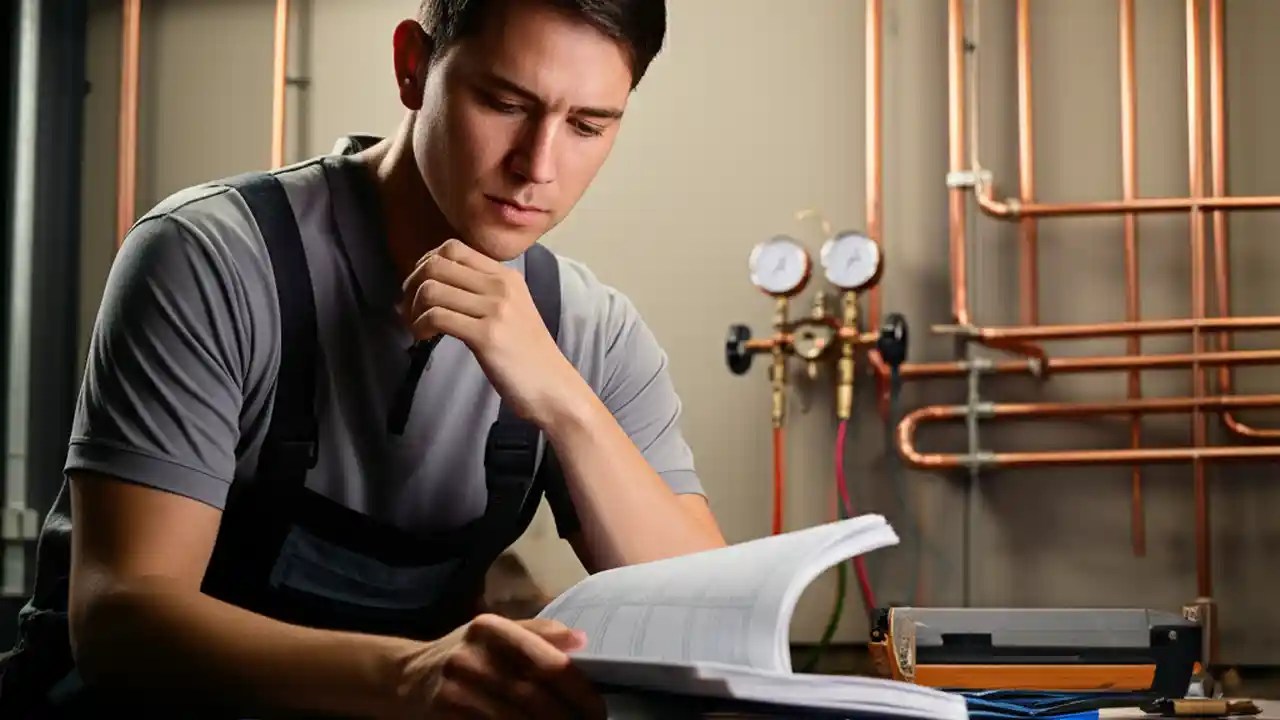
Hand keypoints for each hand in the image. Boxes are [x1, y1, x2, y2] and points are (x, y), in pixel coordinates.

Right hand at [399, 613, 606, 719]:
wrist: (405, 678)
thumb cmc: (462, 653)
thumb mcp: (494, 632)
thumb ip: (537, 633)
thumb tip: (581, 640)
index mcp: (492, 629)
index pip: (549, 663)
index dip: (579, 692)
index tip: (598, 711)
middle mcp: (473, 656)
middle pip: (535, 698)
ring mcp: (457, 690)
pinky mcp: (447, 715)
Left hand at [401, 239, 583, 424]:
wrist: (554, 387)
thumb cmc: (526, 355)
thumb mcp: (510, 312)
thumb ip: (480, 294)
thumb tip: (429, 286)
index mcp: (506, 276)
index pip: (453, 247)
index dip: (425, 263)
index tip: (419, 288)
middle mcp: (501, 286)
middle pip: (436, 263)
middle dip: (411, 285)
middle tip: (408, 309)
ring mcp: (495, 309)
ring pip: (432, 289)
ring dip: (412, 309)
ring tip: (416, 328)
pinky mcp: (487, 336)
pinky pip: (437, 317)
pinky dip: (420, 327)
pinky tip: (423, 339)